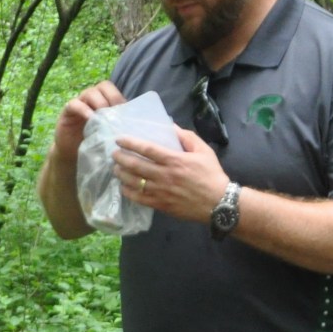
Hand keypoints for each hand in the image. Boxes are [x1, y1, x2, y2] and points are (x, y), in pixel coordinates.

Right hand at [51, 80, 126, 162]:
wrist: (73, 153)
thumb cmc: (94, 141)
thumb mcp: (109, 132)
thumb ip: (119, 124)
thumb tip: (136, 124)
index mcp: (103, 100)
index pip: (113, 89)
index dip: (119, 97)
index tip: (125, 112)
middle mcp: (92, 97)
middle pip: (103, 86)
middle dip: (112, 97)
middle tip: (116, 113)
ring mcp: (80, 102)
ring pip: (90, 92)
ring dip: (100, 103)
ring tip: (104, 117)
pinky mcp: (67, 111)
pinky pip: (75, 104)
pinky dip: (83, 109)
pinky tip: (90, 118)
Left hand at [114, 127, 229, 224]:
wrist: (218, 203)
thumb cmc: (211, 175)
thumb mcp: (203, 150)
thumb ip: (186, 137)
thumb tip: (170, 126)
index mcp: (174, 160)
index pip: (146, 149)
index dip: (130, 143)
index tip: (119, 139)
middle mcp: (164, 175)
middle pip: (135, 165)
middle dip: (121, 158)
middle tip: (114, 154)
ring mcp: (161, 192)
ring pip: (134, 182)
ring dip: (122, 174)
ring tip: (116, 168)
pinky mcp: (160, 205)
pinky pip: (139, 198)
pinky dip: (128, 192)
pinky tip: (124, 187)